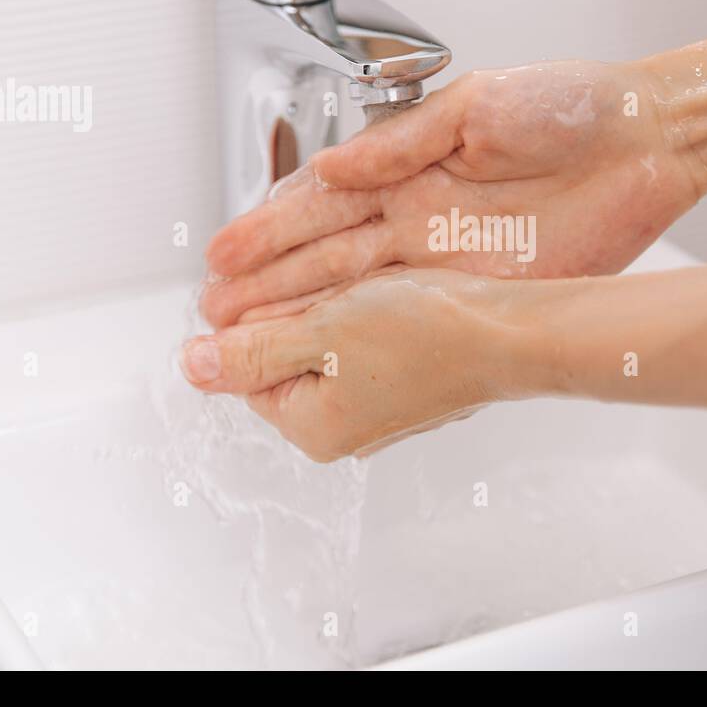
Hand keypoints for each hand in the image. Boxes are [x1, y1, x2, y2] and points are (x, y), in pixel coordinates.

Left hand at [181, 269, 536, 460]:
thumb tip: (194, 365)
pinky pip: (369, 346)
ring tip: (360, 281)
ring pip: (331, 346)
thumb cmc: (430, 332)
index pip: (246, 369)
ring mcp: (383, 410)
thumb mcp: (321, 329)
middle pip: (287, 358)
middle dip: (295, 310)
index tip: (268, 280)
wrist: (512, 333)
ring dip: (334, 307)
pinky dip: (369, 316)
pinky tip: (389, 292)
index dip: (251, 316)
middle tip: (322, 277)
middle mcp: (346, 429)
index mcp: (313, 426)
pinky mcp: (412, 387)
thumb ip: (252, 349)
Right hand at [199, 60, 700, 327]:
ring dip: (304, 313)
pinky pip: (416, 315)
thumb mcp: (476, 105)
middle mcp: (421, 216)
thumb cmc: (569, 105)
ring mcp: (451, 259)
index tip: (222, 251)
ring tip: (248, 336)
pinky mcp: (489, 291)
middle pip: (328, 255)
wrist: (647, 141)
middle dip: (269, 282)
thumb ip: (400, 142)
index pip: (323, 202)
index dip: (270, 227)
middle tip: (215, 310)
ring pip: (361, 292)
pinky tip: (330, 345)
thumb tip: (332, 165)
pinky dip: (370, 331)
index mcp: (411, 165)